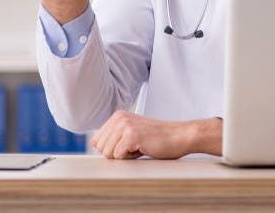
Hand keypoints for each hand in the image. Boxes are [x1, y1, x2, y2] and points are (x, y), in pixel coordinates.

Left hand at [90, 110, 222, 159]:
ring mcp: (125, 125)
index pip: (97, 140)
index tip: (128, 145)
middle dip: (116, 153)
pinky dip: (130, 158)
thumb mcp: (132, 133)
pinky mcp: (131, 135)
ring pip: (107, 153)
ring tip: (140, 147)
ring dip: (124, 156)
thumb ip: (115, 137)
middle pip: (100, 148)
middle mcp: (119, 118)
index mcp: (118, 116)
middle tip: (135, 147)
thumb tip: (95, 145)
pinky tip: (143, 149)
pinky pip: (118, 156)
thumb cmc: (158, 139)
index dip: (111, 149)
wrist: (179, 136)